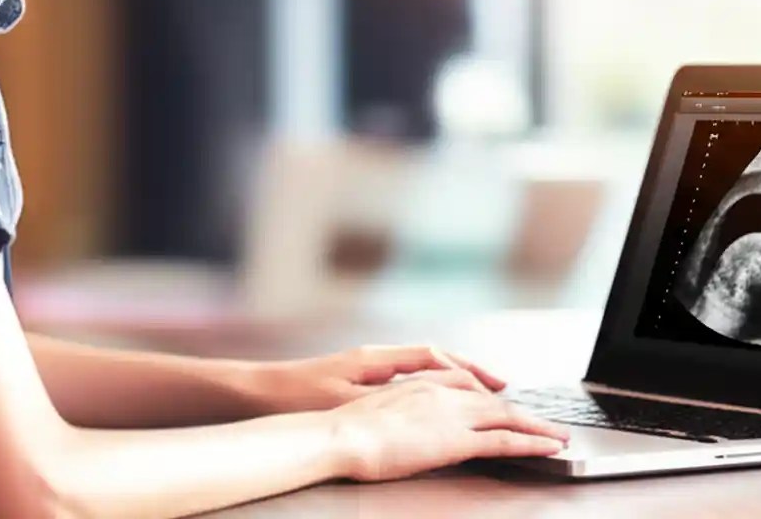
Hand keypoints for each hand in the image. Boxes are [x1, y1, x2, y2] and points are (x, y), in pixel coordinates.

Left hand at [255, 345, 505, 414]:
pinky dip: (430, 387)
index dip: (468, 369)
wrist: (259, 392)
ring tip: (479, 393)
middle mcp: (376, 357)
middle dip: (470, 372)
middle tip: (501, 386)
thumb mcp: (345, 400)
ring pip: (422, 369)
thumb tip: (426, 396)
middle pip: (435, 359)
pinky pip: (407, 380)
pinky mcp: (357, 381)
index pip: (434, 356)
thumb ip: (387, 398)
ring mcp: (367, 368)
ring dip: (452, 380)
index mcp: (377, 358)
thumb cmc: (297, 396)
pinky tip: (438, 403)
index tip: (496, 383)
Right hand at [327, 380, 568, 480]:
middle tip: (546, 421)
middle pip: (494, 401)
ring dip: (537, 426)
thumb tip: (412, 424)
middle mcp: (444, 393)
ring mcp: (453, 415)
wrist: (340, 434)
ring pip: (507, 417)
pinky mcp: (457, 439)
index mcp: (424, 383)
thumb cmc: (347, 428)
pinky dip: (530, 442)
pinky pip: (504, 441)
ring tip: (558, 435)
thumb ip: (404, 412)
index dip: (490, 394)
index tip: (504, 400)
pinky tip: (547, 446)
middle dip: (523, 411)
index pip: (468, 385)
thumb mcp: (379, 410)